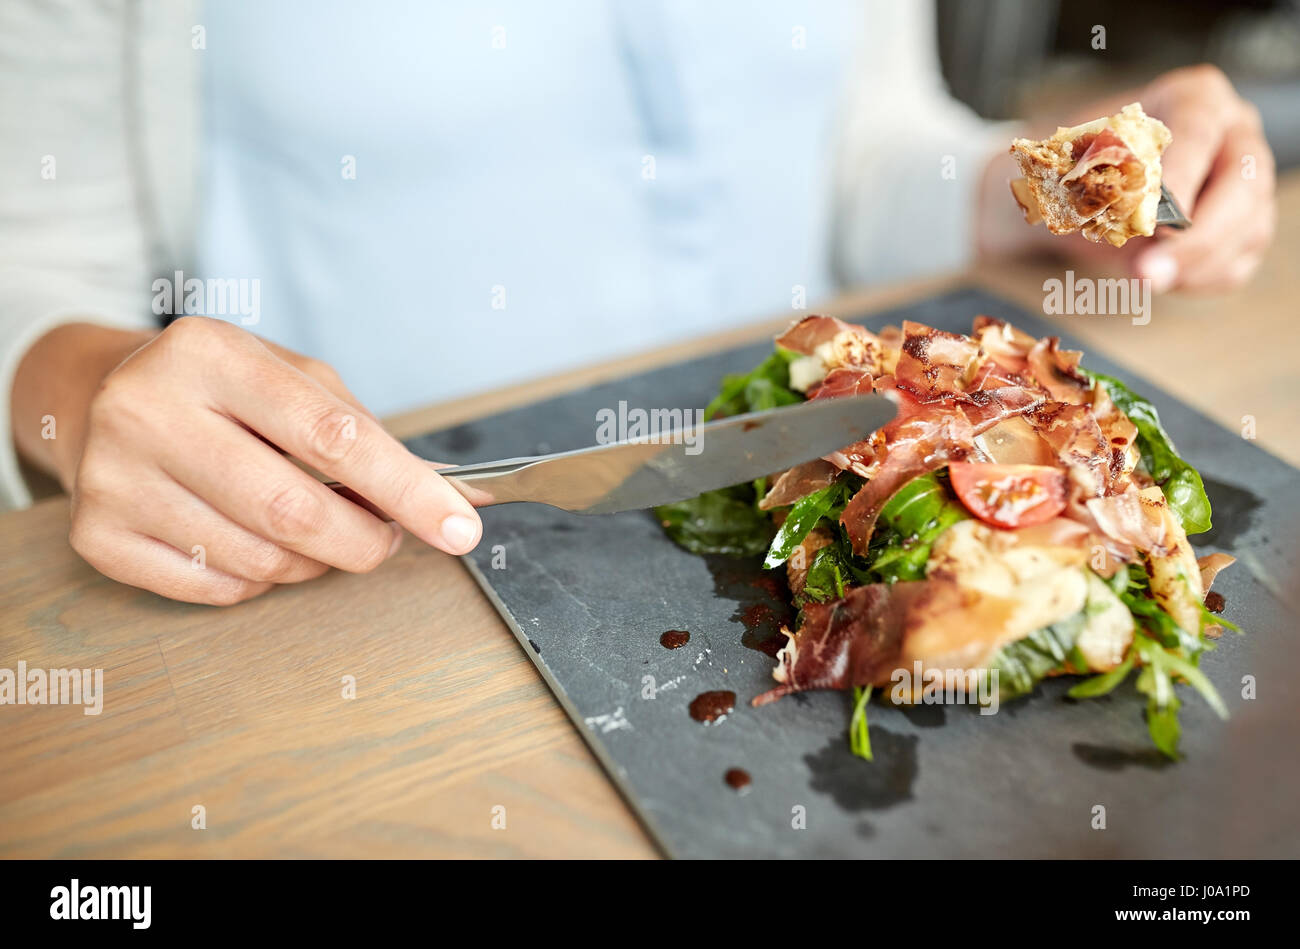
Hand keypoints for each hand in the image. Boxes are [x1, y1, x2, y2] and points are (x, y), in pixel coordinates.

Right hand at [13, 318, 481, 603]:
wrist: (94, 398)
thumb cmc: (219, 392)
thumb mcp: (290, 380)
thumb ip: (368, 436)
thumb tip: (461, 498)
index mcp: (210, 353)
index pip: (333, 436)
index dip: (408, 490)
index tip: (461, 526)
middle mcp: (149, 410)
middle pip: (295, 512)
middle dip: (365, 541)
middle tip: (386, 538)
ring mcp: (114, 477)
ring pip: (261, 560)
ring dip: (314, 562)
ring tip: (312, 529)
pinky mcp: (96, 536)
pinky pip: (219, 590)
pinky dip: (259, 579)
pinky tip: (250, 539)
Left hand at [979, 64, 1275, 292]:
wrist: (1080, 185)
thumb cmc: (1082, 160)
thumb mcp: (1075, 154)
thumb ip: (1087, 170)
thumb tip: (1090, 201)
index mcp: (1196, 100)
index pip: (1200, 128)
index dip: (1181, 173)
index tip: (1155, 217)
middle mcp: (1234, 136)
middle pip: (1243, 185)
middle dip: (1197, 237)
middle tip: (1148, 271)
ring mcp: (1247, 183)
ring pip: (1248, 229)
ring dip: (1196, 265)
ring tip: (1145, 279)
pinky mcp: (1243, 228)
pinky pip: (1236, 262)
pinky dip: (1199, 279)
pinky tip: (1161, 280)